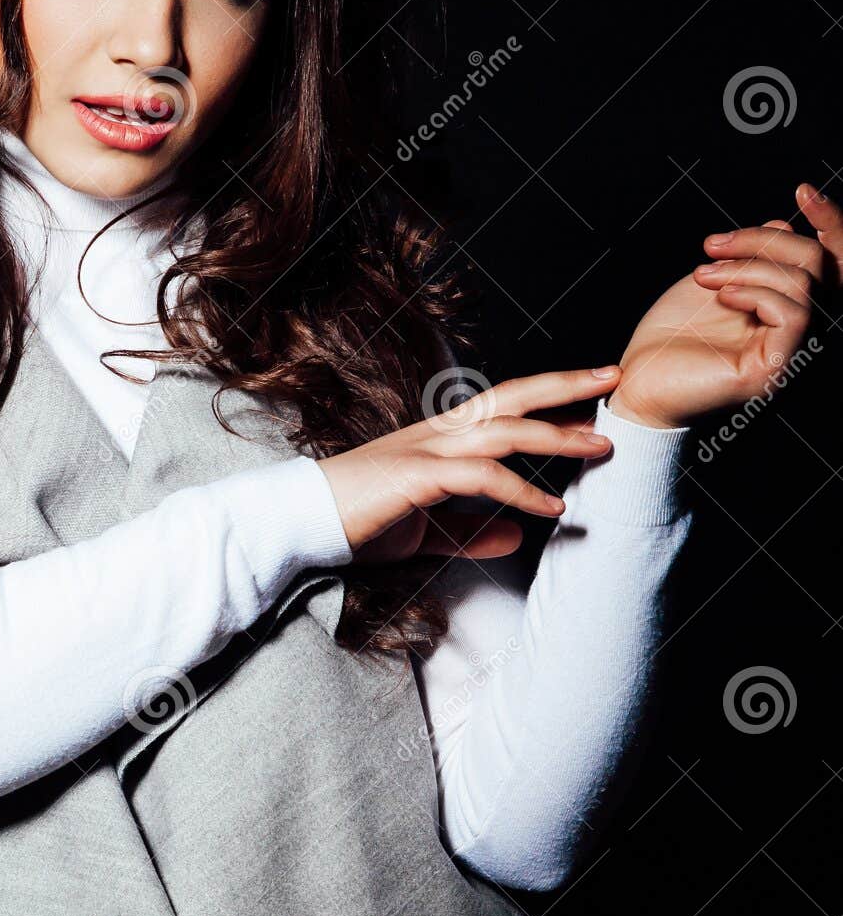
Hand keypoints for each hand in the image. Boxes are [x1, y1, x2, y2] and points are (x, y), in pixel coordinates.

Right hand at [316, 365, 620, 564]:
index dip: (549, 395)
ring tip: (600, 447)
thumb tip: (518, 538)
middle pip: (513, 396)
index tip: (593, 395)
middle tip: (613, 378)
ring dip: (556, 436)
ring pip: (505, 431)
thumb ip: (472, 532)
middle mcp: (437, 433)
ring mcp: (426, 450)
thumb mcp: (426, 531)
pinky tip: (549, 510)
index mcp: (439, 436)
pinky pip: (480, 478)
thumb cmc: (357, 522)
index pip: (505, 404)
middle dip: (565, 385)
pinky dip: (520, 493)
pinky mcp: (416, 477)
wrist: (301, 523)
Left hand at [609, 183, 831, 429]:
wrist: (639, 383)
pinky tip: (721, 297)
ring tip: (702, 275)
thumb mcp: (715, 280)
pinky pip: (790, 313)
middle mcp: (797, 332)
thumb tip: (783, 224)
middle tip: (712, 246)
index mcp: (788, 308)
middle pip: (814, 262)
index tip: (802, 190)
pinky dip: (754, 292)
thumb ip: (752, 257)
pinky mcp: (773, 369)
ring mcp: (789, 353)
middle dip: (762, 241)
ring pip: (800, 283)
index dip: (829, 220)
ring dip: (745, 267)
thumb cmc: (673, 337)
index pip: (829, 261)